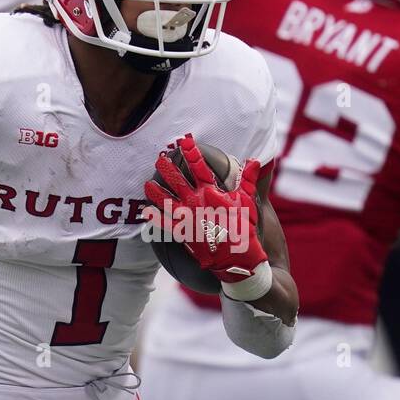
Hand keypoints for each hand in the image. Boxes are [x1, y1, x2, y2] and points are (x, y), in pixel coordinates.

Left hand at [144, 135, 268, 292]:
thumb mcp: (248, 201)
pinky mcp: (183, 233)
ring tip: (147, 184)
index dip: (191, 152)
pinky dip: (155, 218)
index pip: (199, 167)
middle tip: (159, 159)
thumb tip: (254, 161)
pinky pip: (165, 224)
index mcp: (211, 192)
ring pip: (167, 200)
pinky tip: (146, 212)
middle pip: (177, 180)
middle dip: (167, 168)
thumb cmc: (243, 228)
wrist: (237, 257)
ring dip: (156, 191)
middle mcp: (196, 201)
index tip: (184, 142)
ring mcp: (188, 217)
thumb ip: (248, 179)